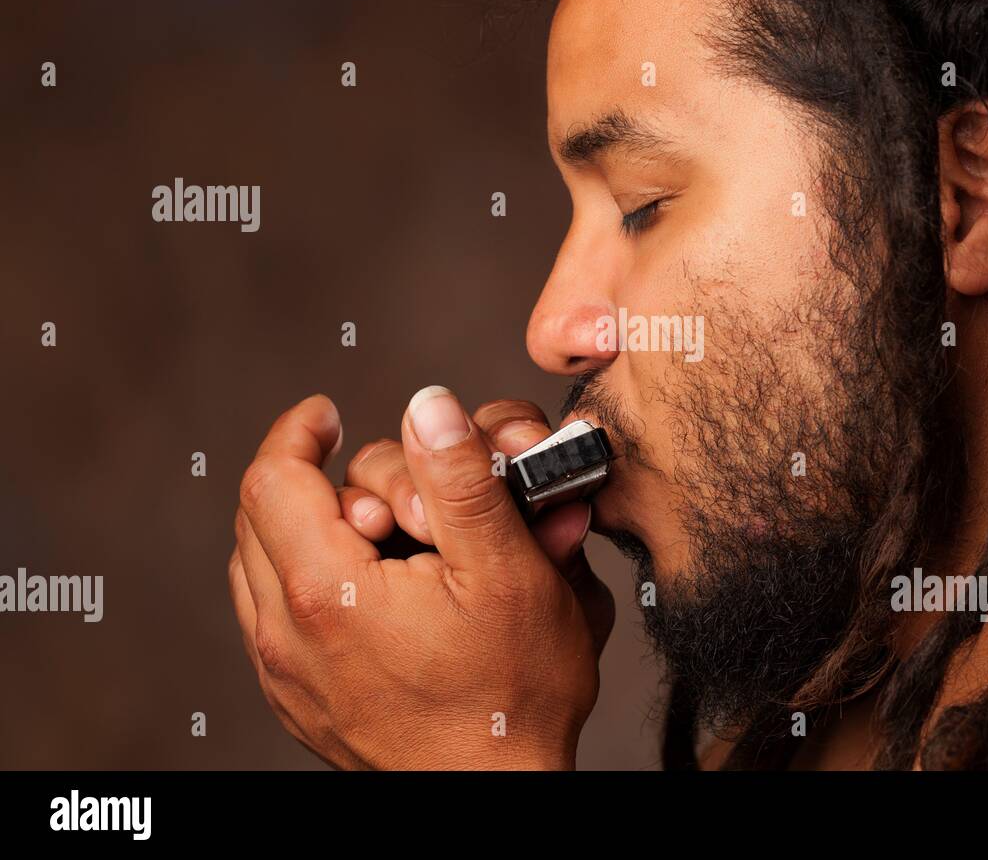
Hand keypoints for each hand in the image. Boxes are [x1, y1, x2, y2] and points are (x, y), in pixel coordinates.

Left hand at [228, 390, 612, 768]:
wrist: (497, 796)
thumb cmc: (510, 699)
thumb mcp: (508, 571)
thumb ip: (461, 480)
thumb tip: (429, 408)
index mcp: (329, 592)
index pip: (272, 477)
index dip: (299, 431)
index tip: (329, 415)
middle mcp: (286, 635)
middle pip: (261, 515)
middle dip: (323, 483)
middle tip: (394, 500)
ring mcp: (286, 674)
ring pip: (259, 565)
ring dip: (307, 530)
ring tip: (378, 537)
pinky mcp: (299, 700)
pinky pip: (272, 613)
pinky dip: (306, 578)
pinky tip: (368, 586)